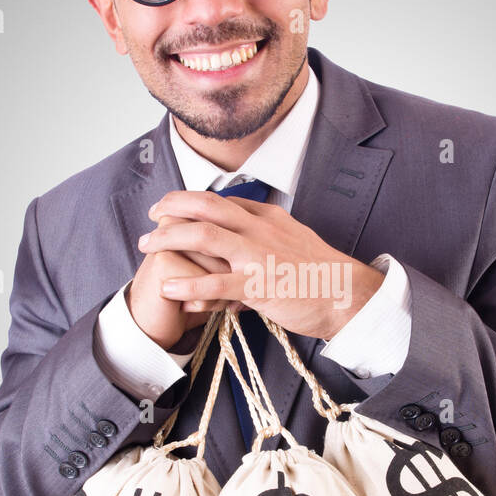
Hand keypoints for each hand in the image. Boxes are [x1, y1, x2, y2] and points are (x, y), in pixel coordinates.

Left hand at [137, 191, 384, 338]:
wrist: (347, 294)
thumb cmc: (320, 272)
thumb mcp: (293, 239)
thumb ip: (265, 235)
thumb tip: (242, 236)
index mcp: (268, 217)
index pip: (221, 200)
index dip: (191, 201)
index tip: (171, 207)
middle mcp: (260, 229)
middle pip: (206, 206)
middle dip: (172, 208)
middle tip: (151, 217)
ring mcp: (258, 256)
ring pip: (204, 237)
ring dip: (170, 239)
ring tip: (148, 247)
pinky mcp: (259, 286)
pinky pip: (215, 283)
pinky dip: (187, 284)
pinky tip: (168, 288)